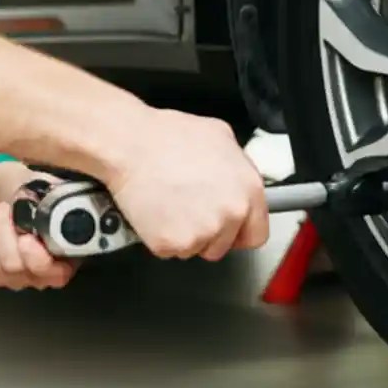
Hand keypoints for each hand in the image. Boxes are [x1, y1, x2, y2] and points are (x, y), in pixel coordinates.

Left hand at [0, 162, 78, 289]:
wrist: (8, 193)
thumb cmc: (33, 193)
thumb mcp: (51, 192)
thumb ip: (57, 204)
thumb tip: (55, 208)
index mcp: (65, 260)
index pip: (54, 274)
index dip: (36, 258)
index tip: (26, 236)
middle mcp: (40, 276)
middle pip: (14, 267)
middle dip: (4, 232)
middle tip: (3, 207)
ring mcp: (12, 277)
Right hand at [102, 109, 267, 260]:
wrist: (130, 144)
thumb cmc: (169, 136)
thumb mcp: (220, 137)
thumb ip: (237, 166)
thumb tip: (237, 179)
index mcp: (248, 190)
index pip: (257, 233)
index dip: (239, 232)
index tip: (228, 229)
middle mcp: (230, 214)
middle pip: (223, 245)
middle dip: (208, 234)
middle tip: (188, 208)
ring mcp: (202, 232)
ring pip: (196, 250)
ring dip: (184, 236)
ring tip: (170, 205)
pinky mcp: (173, 243)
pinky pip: (170, 251)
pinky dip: (161, 237)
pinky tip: (156, 211)